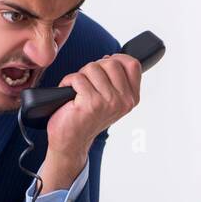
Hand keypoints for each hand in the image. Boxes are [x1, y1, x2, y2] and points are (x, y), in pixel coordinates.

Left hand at [39, 53, 140, 191]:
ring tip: (78, 91)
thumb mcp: (110, 100)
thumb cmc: (87, 119)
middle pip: (111, 62)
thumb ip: (116, 81)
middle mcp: (123, 101)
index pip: (132, 64)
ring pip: (93, 68)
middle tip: (87, 84)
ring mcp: (108, 102)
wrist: (71, 142)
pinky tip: (69, 96)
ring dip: (80, 76)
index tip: (104, 68)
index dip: (116, 59)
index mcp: (131, 99)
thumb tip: (110, 58)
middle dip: (94, 68)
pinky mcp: (91, 103)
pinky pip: (78, 78)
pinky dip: (68, 82)